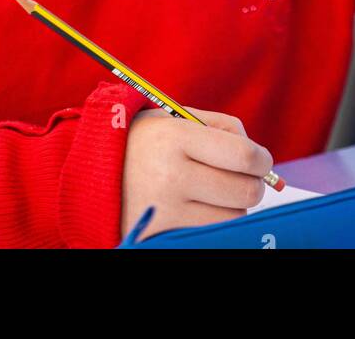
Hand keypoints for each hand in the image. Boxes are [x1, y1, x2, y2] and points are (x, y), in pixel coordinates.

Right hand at [121, 105, 273, 241]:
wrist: (92, 171)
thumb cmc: (145, 140)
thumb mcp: (175, 119)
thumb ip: (221, 129)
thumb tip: (261, 159)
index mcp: (175, 138)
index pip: (243, 156)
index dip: (262, 160)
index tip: (261, 160)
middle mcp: (171, 176)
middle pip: (244, 192)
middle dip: (252, 184)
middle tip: (243, 177)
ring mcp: (167, 211)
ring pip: (232, 217)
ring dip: (232, 205)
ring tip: (212, 190)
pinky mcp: (163, 235)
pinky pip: (211, 233)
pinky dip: (214, 221)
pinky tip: (199, 207)